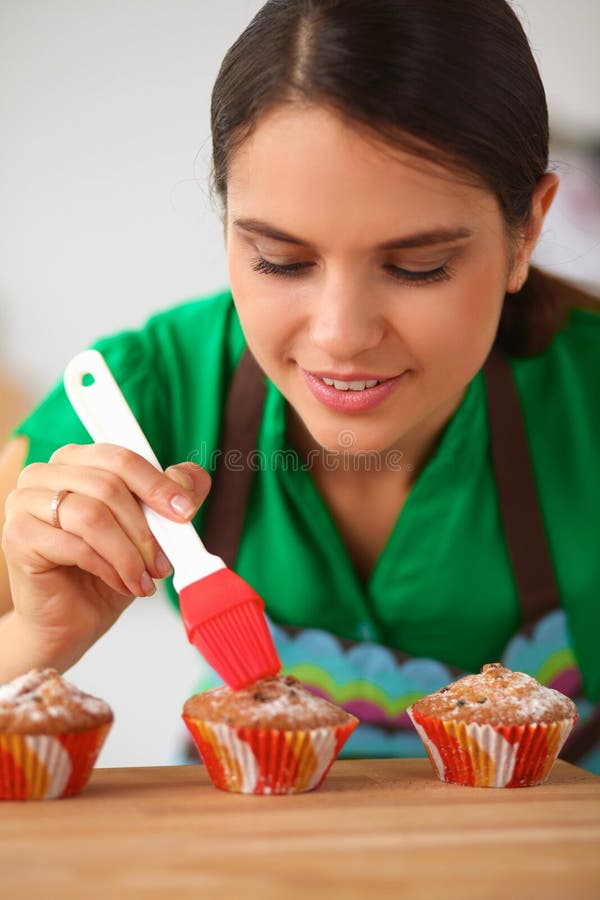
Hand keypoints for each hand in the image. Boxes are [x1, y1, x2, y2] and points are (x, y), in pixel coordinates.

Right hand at [1, 444, 210, 669]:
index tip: (185, 512)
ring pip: (93, 516)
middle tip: (163, 563)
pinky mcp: (17, 536)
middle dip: (146, 530)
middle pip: (108, 486)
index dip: (157, 484)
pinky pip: (76, 545)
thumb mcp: (147, 531)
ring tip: (143, 579)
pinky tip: (122, 584)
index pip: (120, 458)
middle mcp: (44, 474)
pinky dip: (109, 568)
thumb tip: (192, 477)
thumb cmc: (104, 571)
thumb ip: (168, 497)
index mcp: (75, 460)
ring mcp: (24, 502)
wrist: (70, 621)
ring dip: (129, 554)